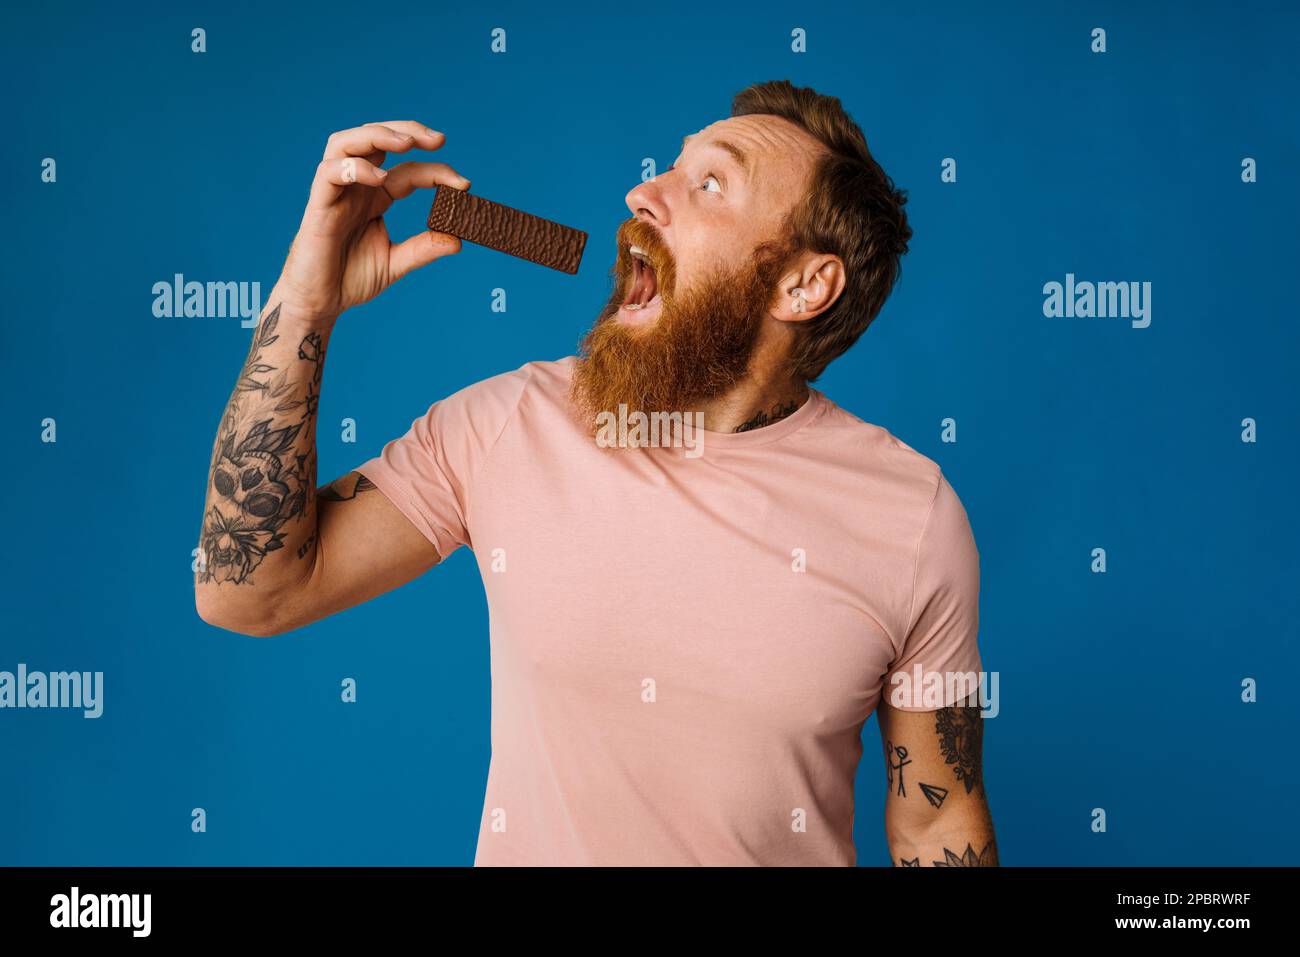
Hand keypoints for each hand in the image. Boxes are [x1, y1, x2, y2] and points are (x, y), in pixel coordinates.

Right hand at [277, 120, 470, 324]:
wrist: (320, 302)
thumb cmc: (350, 279)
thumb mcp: (396, 262)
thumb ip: (424, 248)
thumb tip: (459, 241)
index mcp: (376, 197)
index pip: (408, 171)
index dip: (436, 171)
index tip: (464, 184)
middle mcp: (356, 187)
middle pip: (375, 139)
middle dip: (407, 131)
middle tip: (437, 140)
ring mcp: (335, 192)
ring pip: (346, 143)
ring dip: (377, 135)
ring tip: (406, 143)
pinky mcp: (318, 206)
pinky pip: (329, 173)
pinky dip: (354, 168)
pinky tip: (379, 179)